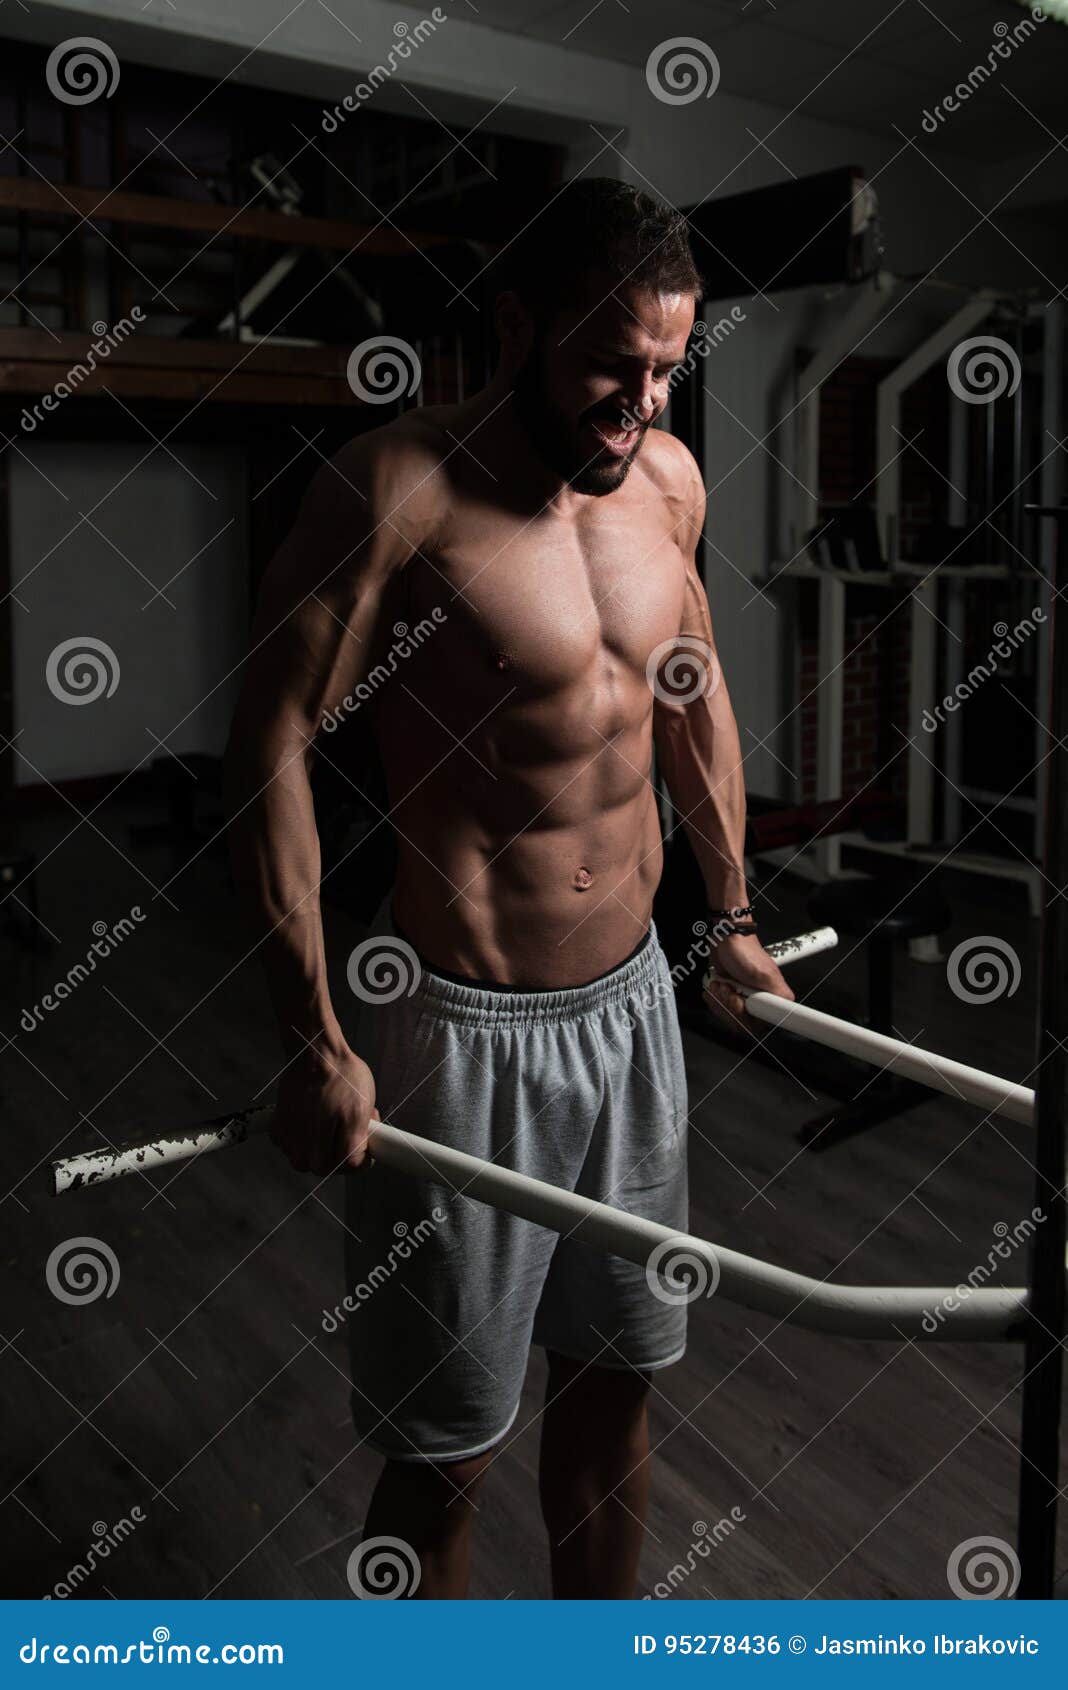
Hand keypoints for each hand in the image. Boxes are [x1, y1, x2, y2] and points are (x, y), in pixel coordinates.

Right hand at [270, 1044, 377, 1176]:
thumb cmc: (341, 1074)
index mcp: (332, 1141)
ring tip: (327, 1126)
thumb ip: (361, 1136)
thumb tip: (360, 1152)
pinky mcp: (277, 1127)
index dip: (361, 1159)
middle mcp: (308, 1145)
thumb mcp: (364, 1106)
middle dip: (337, 1154)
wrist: (315, 1053)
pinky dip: (297, 1139)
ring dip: (315, 1149)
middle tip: (345, 1134)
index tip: (365, 1152)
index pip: (348, 1166)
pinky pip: (287, 1146)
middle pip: (323, 1167)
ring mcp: (290, 1137)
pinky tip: (309, 1123)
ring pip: (302, 1160)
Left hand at [702, 934, 794, 1038]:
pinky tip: (715, 987)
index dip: (747, 1017)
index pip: (762, 1025)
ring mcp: (745, 999)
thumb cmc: (744, 951)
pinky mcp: (732, 996)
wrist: (726, 939)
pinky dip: (714, 999)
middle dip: (730, 1006)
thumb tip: (787, 1011)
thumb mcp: (764, 974)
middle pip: (743, 1023)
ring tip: (721, 985)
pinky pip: (721, 1009)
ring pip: (730, 1017)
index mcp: (775, 998)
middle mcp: (762, 1001)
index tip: (741, 1002)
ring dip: (720, 1001)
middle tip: (728, 989)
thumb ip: (777, 995)